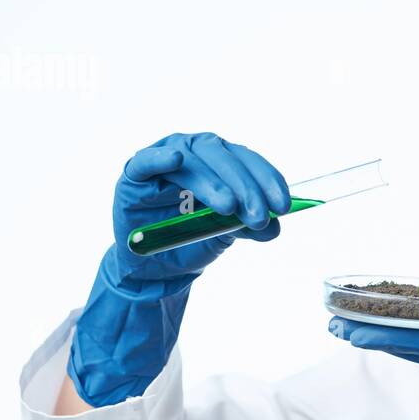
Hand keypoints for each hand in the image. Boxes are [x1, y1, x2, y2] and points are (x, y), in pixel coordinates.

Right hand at [68, 132, 290, 406]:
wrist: (156, 267)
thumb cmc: (191, 241)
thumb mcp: (225, 234)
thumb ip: (247, 226)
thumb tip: (275, 227)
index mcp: (222, 161)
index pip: (249, 161)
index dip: (268, 180)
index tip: (282, 206)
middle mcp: (196, 152)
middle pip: (223, 158)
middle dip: (244, 186)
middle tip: (257, 216)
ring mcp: (164, 158)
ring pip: (192, 160)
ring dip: (211, 182)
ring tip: (228, 206)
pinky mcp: (135, 174)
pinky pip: (145, 162)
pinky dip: (159, 159)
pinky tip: (174, 159)